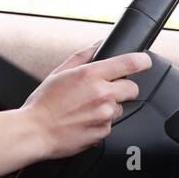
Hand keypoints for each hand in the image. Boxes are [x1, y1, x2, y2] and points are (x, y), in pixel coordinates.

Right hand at [20, 43, 150, 159]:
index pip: (131, 63)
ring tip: (86, 110)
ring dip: (109, 107)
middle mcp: (102, 94)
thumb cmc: (43, 104)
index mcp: (90, 75)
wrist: (35, 132)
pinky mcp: (104, 132)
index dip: (142, 61)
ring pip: (120, 107)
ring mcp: (104, 115)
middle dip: (122, 88)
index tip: (143, 63)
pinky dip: (100, 123)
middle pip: (132, 88)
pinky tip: (83, 121)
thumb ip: (82, 56)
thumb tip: (97, 45)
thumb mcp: (58, 73)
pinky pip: (110, 124)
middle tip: (102, 92)